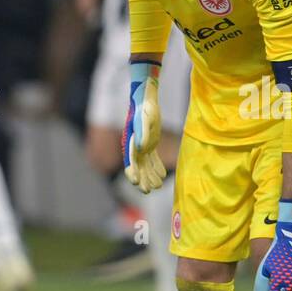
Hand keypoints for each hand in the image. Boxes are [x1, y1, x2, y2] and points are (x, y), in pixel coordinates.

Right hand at [122, 62, 165, 193]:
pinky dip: (157, 167)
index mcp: (131, 142)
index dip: (132, 172)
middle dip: (142, 179)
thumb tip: (141, 148)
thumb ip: (143, 134)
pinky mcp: (150, 143)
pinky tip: (162, 176)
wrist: (146, 99)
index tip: (136, 182)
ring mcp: (142, 146)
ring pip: (146, 165)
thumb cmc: (144, 108)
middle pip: (137, 167)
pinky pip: (153, 159)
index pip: (130, 160)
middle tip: (148, 191)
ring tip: (158, 187)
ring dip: (150, 176)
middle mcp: (134, 146)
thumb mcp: (145, 120)